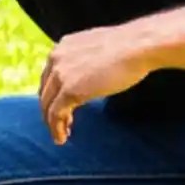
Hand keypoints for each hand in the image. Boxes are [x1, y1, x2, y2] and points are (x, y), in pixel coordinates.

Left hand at [39, 25, 154, 143]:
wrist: (138, 46)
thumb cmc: (130, 47)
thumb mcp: (99, 50)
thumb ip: (88, 60)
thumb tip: (92, 73)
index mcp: (63, 47)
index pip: (50, 75)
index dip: (53, 94)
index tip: (62, 106)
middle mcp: (56, 58)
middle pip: (46, 91)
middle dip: (50, 109)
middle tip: (61, 123)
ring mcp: (60, 74)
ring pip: (48, 105)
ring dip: (52, 123)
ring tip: (60, 136)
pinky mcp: (69, 90)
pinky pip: (55, 115)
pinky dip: (56, 129)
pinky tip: (62, 138)